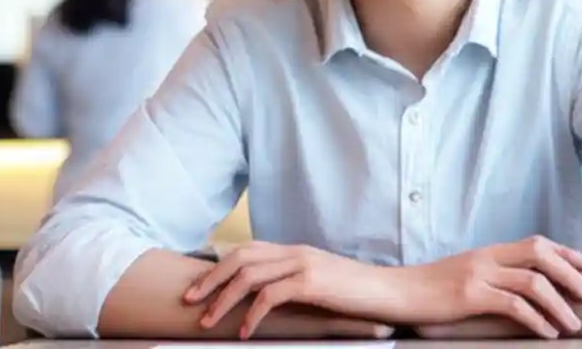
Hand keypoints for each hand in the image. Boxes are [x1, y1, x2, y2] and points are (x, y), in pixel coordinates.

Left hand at [182, 242, 395, 338]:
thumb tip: (265, 300)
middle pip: (239, 257)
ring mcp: (304, 264)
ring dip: (223, 299)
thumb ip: (295, 284)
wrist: (391, 292)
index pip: (247, 250)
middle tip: (190, 301)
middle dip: (210, 279)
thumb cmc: (358, 294)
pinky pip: (271, 295)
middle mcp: (295, 251)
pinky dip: (252, 313)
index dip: (218, 267)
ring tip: (209, 320)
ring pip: (249, 275)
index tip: (199, 287)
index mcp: (295, 251)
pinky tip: (245, 331)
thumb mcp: (321, 284)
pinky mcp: (313, 281)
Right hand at [408, 235, 581, 338]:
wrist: (395, 292)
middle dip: (570, 273)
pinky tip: (547, 332)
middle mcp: (487, 257)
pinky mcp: (470, 296)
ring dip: (559, 303)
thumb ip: (489, 275)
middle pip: (540, 254)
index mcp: (488, 251)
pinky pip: (513, 305)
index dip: (564, 251)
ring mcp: (479, 275)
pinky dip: (536, 319)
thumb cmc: (428, 288)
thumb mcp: (462, 274)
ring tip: (573, 322)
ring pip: (533, 281)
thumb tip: (518, 288)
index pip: (535, 242)